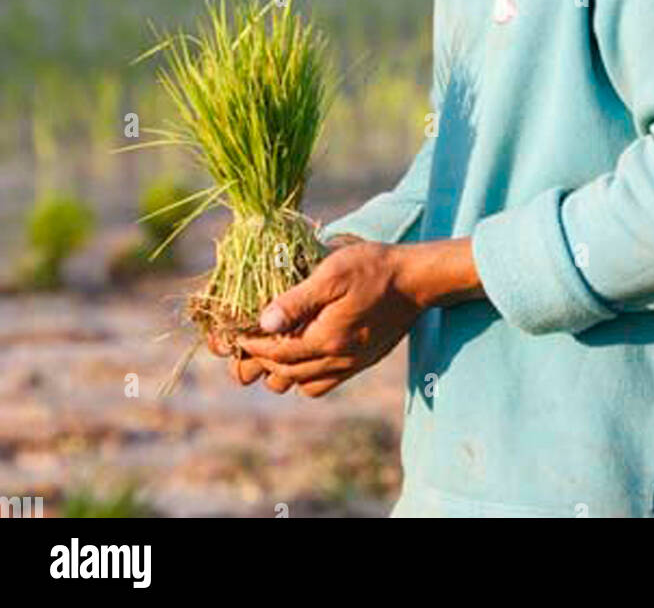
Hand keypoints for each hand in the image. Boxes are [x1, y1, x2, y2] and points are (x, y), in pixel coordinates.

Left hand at [205, 233, 364, 389]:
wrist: (417, 280)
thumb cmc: (374, 268)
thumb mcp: (333, 273)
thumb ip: (297, 299)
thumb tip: (264, 322)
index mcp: (327, 339)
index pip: (276, 354)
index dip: (251, 346)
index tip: (235, 335)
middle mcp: (337, 360)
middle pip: (285, 374)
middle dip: (260, 361)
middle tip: (247, 342)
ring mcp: (351, 365)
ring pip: (303, 384)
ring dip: (282, 371)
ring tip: (273, 347)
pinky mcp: (362, 363)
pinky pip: (324, 384)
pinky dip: (306, 376)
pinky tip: (303, 353)